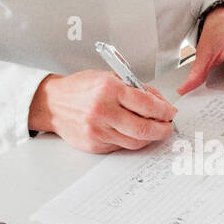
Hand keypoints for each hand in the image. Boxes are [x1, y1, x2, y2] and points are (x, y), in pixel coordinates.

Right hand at [28, 70, 176, 151]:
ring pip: (135, 142)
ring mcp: (98, 131)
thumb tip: (159, 103)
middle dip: (162, 129)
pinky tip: (133, 133)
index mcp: (109, 90)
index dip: (164, 110)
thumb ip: (135, 89)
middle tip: (167, 126)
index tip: (170, 112)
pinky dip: (131, 141)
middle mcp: (103, 111)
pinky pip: (121, 146)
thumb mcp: (109, 77)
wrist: (52, 103)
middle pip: (144, 129)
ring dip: (149, 138)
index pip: (147, 104)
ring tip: (153, 130)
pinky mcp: (94, 144)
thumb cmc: (80, 88)